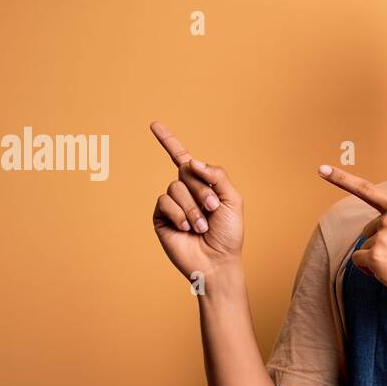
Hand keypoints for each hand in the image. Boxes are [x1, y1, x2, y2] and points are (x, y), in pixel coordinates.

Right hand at [149, 121, 243, 278]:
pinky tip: (186, 229)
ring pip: (175, 187)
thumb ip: (217, 175)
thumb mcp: (232, 200)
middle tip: (213, 210)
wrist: (216, 261)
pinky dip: (178, 214)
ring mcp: (172, 204)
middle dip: (202, 191)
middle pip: (186, 171)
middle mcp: (185, 191)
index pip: (183, 158)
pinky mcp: (161, 217)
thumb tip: (192, 161)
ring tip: (200, 227)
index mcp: (203, 184)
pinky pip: (164, 201)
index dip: (168, 141)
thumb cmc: (228, 234)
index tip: (154, 124)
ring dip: (192, 208)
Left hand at [318, 163, 386, 309]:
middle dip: (380, 242)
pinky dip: (368, 269)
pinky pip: (359, 261)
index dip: (341, 179)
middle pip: (368, 230)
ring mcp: (382, 237)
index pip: (367, 190)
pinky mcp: (376, 257)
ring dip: (377, 257)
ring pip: (365, 247)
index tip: (321, 169)